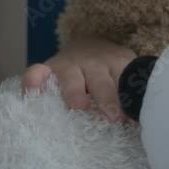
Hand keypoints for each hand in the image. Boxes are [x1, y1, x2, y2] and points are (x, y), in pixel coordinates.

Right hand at [21, 35, 136, 121]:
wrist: (90, 45)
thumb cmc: (110, 71)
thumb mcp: (124, 76)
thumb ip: (128, 97)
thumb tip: (138, 123)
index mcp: (118, 65)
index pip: (126, 81)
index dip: (130, 100)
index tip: (134, 118)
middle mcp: (94, 63)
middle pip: (101, 80)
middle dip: (107, 98)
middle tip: (113, 116)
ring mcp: (70, 63)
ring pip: (72, 76)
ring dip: (75, 92)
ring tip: (79, 106)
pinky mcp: (49, 66)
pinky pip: (37, 70)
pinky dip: (33, 79)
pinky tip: (31, 91)